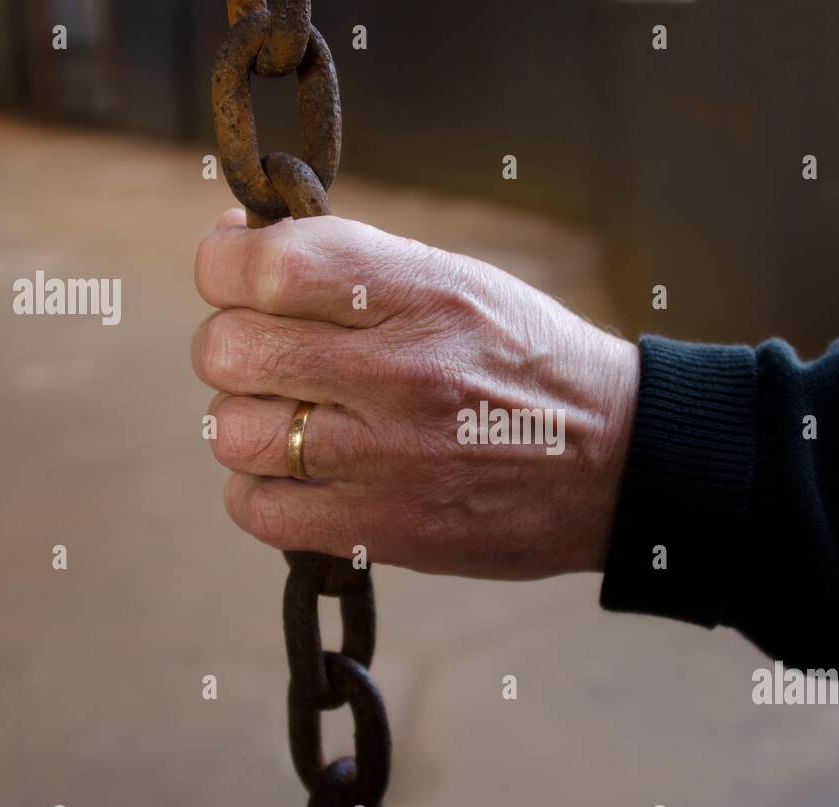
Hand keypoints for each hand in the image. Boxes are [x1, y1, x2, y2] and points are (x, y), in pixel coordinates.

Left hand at [193, 209, 639, 578]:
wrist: (614, 462)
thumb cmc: (526, 360)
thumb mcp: (459, 281)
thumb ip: (354, 264)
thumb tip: (234, 244)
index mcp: (420, 294)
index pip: (266, 266)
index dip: (224, 265)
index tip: (234, 276)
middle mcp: (399, 374)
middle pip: (228, 350)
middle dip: (235, 345)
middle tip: (273, 355)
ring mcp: (388, 460)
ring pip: (230, 431)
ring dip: (246, 420)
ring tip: (291, 417)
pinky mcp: (384, 529)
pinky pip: (255, 508)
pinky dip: (260, 489)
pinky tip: (300, 473)